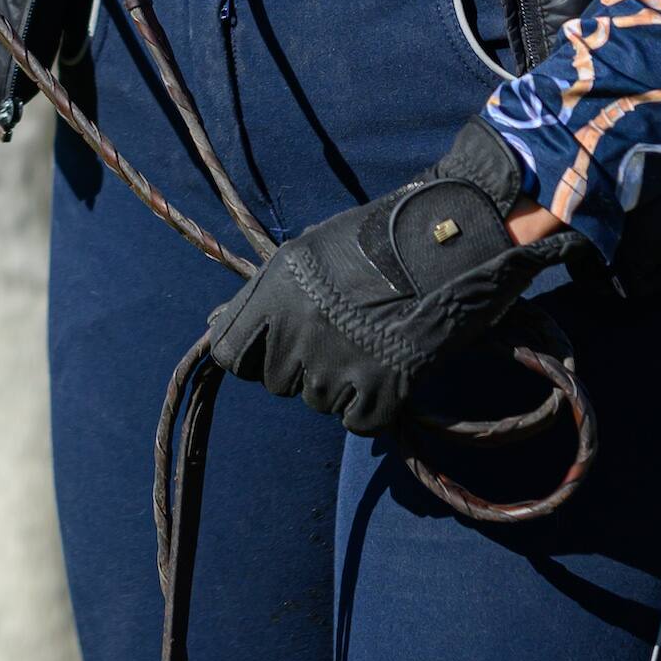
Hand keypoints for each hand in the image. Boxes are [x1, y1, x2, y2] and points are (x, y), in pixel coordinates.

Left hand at [206, 118, 577, 438]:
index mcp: (276, 290)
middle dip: (303, 365)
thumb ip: (261, 296)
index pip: (229, 352)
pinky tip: (388, 367)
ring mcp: (340, 364)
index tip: (268, 348)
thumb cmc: (374, 238)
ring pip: (318, 402)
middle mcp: (300, 330)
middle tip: (339, 332)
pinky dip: (371, 404)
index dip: (248, 354)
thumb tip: (211, 327)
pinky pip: (357, 421)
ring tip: (369, 339)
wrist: (449, 242)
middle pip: (278, 381)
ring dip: (340, 382)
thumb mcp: (307, 254)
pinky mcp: (381, 392)